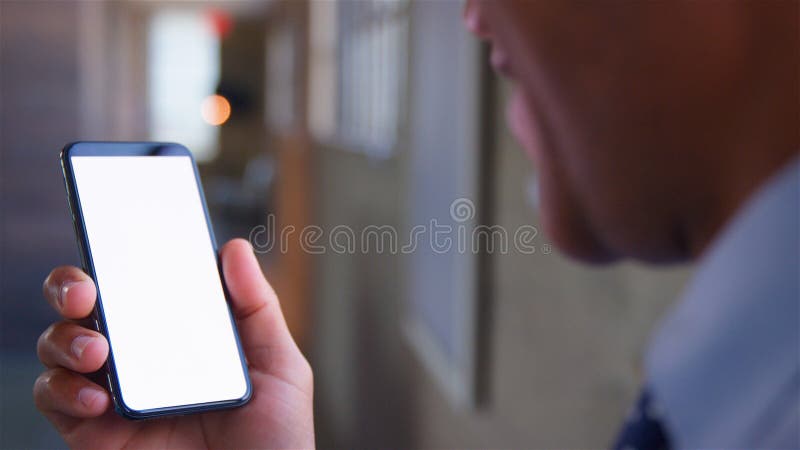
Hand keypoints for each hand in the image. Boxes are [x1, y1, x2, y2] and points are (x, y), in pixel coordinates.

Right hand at [34, 239, 314, 448]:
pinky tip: (97, 399)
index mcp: (183, 335)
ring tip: (98, 352)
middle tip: (87, 291)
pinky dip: (63, 391)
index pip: (144, 286)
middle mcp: (143, 358)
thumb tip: (233, 248)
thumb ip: (257, 307)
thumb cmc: (273, 439)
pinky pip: (55, 399)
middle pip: (88, 307)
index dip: (125, 257)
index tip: (119, 233)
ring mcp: (116, 392)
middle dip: (72, 286)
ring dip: (66, 338)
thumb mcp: (279, 367)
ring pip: (61, 345)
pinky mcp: (94, 432)